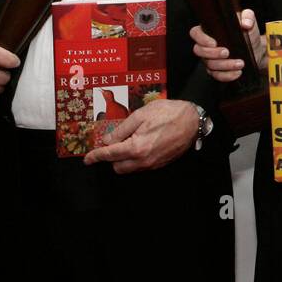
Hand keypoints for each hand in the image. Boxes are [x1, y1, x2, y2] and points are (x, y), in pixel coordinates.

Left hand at [84, 99, 198, 173]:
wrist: (193, 120)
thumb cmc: (168, 113)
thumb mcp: (140, 115)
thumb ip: (121, 129)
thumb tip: (107, 140)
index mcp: (136, 147)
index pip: (109, 155)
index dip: (95, 157)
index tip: (87, 159)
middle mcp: (143, 160)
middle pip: (117, 167)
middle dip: (112, 158)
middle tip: (114, 143)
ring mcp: (153, 164)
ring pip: (130, 169)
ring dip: (124, 160)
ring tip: (130, 141)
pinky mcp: (161, 163)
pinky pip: (142, 166)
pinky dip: (136, 159)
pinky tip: (142, 144)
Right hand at [190, 9, 263, 81]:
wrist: (256, 50)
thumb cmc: (248, 34)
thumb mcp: (249, 20)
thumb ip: (247, 16)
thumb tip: (245, 23)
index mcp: (209, 31)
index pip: (196, 33)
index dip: (201, 39)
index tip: (214, 43)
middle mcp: (206, 46)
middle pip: (199, 51)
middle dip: (213, 53)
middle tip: (227, 52)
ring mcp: (210, 59)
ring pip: (210, 65)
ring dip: (225, 65)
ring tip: (239, 63)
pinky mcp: (217, 70)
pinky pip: (217, 75)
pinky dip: (228, 75)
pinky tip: (238, 72)